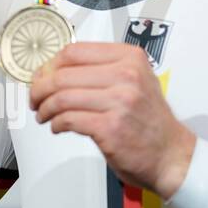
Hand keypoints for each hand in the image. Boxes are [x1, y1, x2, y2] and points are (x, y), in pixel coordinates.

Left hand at [28, 42, 195, 198]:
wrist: (172, 155)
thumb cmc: (149, 120)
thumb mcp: (134, 81)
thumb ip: (100, 70)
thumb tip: (53, 70)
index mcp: (129, 58)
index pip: (74, 52)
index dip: (50, 65)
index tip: (42, 76)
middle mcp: (127, 76)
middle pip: (62, 74)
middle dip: (40, 88)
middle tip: (35, 98)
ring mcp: (119, 102)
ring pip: (61, 97)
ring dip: (44, 107)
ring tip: (43, 114)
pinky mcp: (110, 127)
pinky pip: (68, 119)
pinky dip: (56, 123)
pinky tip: (57, 126)